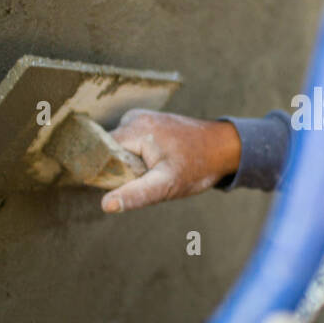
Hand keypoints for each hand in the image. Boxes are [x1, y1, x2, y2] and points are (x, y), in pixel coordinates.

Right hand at [100, 109, 240, 212]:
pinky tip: (156, 163)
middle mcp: (134, 117)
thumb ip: (135, 194)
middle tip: (146, 179)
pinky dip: (137, 157)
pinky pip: (130, 143)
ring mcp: (141, 117)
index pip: (99, 152)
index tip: (116, 187)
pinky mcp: (148, 122)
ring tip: (154, 171)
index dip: (103, 173)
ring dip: (129, 164)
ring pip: (118, 148)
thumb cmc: (198, 167)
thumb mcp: (166, 185)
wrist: (224, 148)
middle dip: (119, 169)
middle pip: (108, 150)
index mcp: (134, 128)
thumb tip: (106, 205)